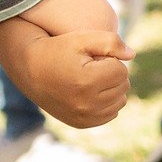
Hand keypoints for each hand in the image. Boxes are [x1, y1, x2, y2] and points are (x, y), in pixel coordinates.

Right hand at [16, 30, 133, 127]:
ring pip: (120, 101)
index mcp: (88, 82)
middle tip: (93, 66)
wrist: (30, 69)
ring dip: (112, 88)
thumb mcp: (82, 37)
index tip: (94, 57)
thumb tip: (131, 55)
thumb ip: (111, 42)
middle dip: (112, 73)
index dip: (110, 59)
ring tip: (94, 77)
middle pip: (122, 86)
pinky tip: (93, 91)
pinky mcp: (81, 123)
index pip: (121, 70)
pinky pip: (110, 114)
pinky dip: (107, 102)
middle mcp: (87, 104)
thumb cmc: (58, 49)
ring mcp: (84, 117)